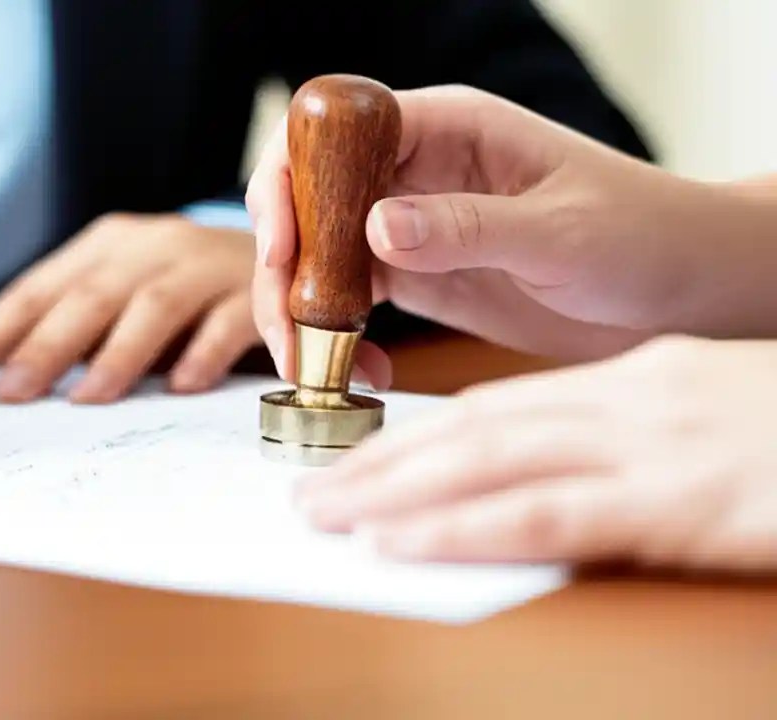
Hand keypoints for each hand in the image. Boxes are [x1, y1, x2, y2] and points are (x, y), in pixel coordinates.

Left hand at [0, 212, 263, 402]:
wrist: (284, 251)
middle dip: (45, 346)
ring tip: (87, 398)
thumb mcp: (107, 296)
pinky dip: (203, 352)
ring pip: (152, 306)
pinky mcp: (254, 290)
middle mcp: (149, 246)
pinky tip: (181, 387)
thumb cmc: (179, 289)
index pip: (38, 289)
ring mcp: (203, 264)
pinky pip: (226, 320)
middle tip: (11, 393)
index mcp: (105, 246)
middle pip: (88, 296)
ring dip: (118, 354)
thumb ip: (39, 323)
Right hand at [247, 85, 770, 370]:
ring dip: (302, 312)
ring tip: (313, 367)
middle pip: (308, 199)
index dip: (290, 182)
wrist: (681, 289)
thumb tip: (377, 228)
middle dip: (282, 265)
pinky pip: (351, 304)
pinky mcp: (418, 279)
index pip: (335, 133)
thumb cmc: (642, 234)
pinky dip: (339, 342)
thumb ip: (468, 227)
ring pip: (319, 258)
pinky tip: (359, 374)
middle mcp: (415, 172)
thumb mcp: (560, 230)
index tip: (281, 247)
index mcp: (448, 128)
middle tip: (289, 333)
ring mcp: (411, 227)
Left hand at [295, 336, 776, 571]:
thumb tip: (555, 470)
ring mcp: (654, 450)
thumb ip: (634, 435)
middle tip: (310, 491)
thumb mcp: (714, 416)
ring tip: (326, 515)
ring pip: (490, 465)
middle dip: (384, 463)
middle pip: (476, 430)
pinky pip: (547, 515)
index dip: (424, 436)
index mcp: (639, 381)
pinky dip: (463, 528)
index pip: (506, 406)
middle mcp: (632, 403)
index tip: (364, 460)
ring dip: (395, 493)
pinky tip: (401, 542)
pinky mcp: (680, 503)